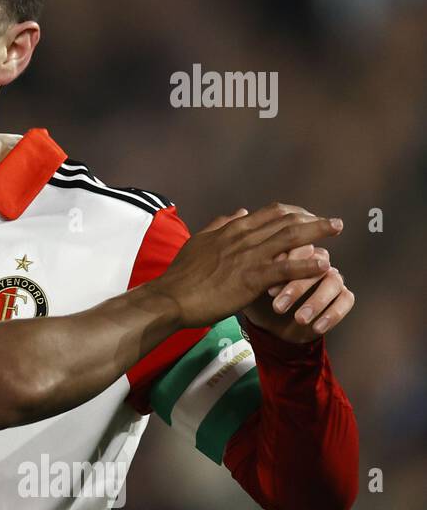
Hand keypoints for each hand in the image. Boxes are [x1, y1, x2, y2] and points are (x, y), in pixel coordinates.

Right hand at [153, 203, 342, 328]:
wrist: (171, 297)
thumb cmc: (182, 275)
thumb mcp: (199, 242)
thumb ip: (220, 226)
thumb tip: (239, 212)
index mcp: (232, 230)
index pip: (270, 213)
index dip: (293, 212)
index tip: (308, 215)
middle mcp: (243, 237)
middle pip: (286, 220)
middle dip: (312, 219)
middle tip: (333, 222)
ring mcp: (249, 257)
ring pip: (290, 237)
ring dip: (317, 231)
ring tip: (337, 229)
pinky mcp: (252, 278)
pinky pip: (286, 268)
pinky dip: (307, 264)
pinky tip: (324, 264)